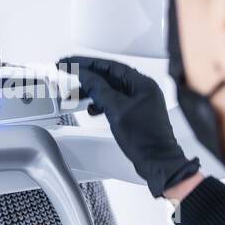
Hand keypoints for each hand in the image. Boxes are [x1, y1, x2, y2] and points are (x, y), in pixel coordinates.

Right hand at [58, 55, 199, 198]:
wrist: (157, 162)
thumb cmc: (145, 139)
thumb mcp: (116, 110)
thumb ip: (99, 90)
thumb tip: (85, 75)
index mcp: (142, 83)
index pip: (109, 66)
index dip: (86, 63)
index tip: (70, 62)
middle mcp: (142, 90)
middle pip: (108, 77)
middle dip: (87, 77)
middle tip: (68, 74)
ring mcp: (139, 102)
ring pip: (109, 90)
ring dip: (91, 92)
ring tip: (75, 96)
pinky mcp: (135, 114)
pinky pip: (113, 102)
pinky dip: (100, 104)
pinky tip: (92, 109)